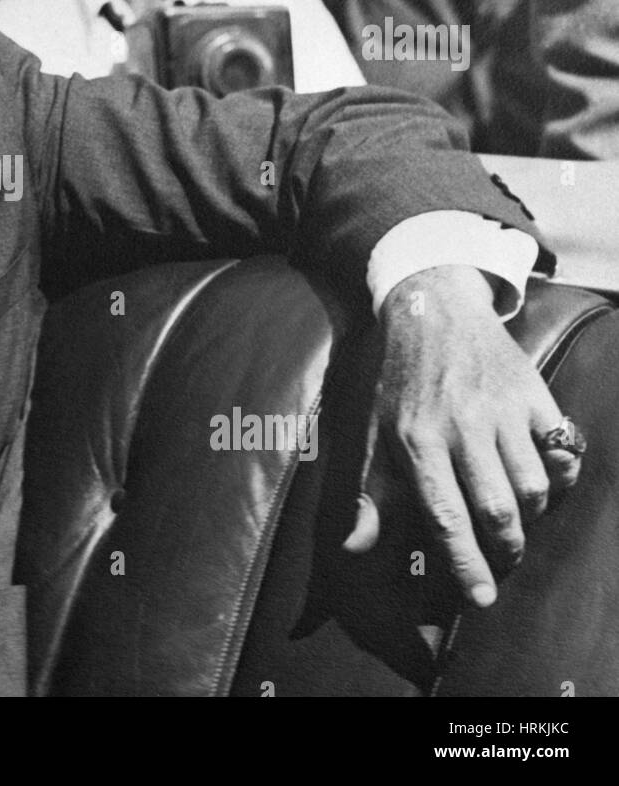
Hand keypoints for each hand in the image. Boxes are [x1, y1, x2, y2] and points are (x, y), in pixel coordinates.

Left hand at [345, 266, 581, 606]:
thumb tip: (354, 547)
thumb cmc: (400, 386)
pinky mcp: (533, 395)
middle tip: (501, 565)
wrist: (435, 315)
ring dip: (530, 516)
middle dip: (504, 550)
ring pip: (533, 487)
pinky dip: (559, 477)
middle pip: (497, 509)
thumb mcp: (375, 436)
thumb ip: (373, 496)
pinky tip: (543, 482)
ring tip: (514, 521)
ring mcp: (501, 409)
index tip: (480, 598)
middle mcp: (459, 426)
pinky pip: (560, 451)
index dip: (464, 563)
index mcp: (414, 440)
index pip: (444, 515)